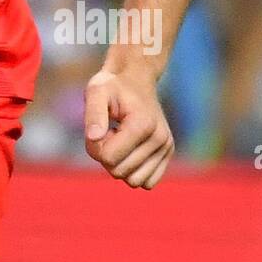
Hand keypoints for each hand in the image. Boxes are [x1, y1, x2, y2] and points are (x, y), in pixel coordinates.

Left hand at [84, 65, 173, 188]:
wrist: (135, 79)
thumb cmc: (112, 85)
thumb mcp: (96, 91)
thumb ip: (93, 114)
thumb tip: (94, 138)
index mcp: (143, 124)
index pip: (109, 158)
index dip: (95, 146)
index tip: (98, 128)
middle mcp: (160, 139)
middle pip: (119, 172)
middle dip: (106, 155)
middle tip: (108, 131)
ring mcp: (167, 148)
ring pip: (134, 181)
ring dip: (119, 164)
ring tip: (120, 139)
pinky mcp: (168, 154)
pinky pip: (147, 182)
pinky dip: (133, 170)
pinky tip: (130, 148)